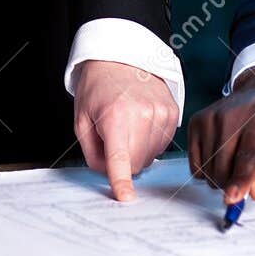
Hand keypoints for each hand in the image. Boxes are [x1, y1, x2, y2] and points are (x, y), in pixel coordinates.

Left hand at [73, 60, 180, 201]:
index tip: (125, 198)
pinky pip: (162, 145)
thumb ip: (92, 154)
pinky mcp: (173, 112)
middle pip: (136, 164)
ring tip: (127, 125)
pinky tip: (141, 122)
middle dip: (123, 161)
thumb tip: (110, 175)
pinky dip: (150, 141)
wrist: (119, 58)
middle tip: (112, 138)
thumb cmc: (96, 90)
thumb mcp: (82, 121)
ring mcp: (161, 113)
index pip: (120, 158)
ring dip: (138, 151)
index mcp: (115, 117)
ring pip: (150, 157)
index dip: (121, 181)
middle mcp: (142, 115)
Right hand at [188, 60, 254, 203]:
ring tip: (237, 162)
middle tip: (248, 175)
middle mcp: (231, 115)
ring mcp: (211, 117)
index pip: (248, 156)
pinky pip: (195, 163)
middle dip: (234, 183)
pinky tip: (222, 157)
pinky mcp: (197, 122)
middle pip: (223, 167)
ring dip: (221, 177)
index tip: (232, 198)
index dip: (240, 180)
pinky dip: (207, 170)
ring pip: (207, 169)